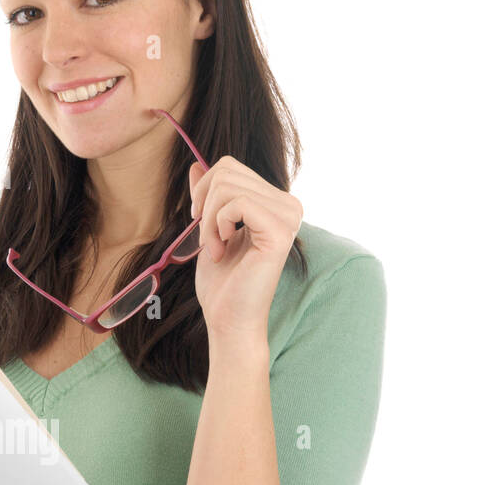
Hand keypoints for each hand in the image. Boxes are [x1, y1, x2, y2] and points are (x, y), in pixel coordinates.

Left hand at [188, 156, 302, 341]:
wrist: (229, 320)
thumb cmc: (222, 283)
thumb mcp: (209, 230)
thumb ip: (208, 198)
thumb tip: (195, 164)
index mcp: (274, 202)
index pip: (230, 166)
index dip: (204, 190)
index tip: (200, 222)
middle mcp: (288, 205)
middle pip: (227, 169)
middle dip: (204, 204)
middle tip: (207, 239)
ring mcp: (288, 216)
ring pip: (227, 186)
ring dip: (209, 220)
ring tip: (215, 248)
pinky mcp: (281, 231)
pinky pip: (237, 203)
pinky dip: (217, 226)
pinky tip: (221, 250)